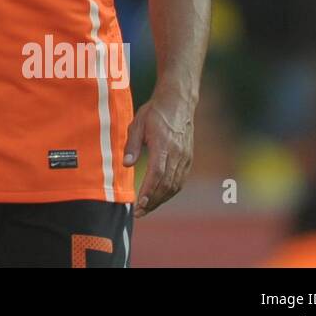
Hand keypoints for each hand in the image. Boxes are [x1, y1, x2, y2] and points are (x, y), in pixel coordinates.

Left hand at [123, 89, 194, 216]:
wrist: (178, 102)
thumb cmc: (155, 112)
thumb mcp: (137, 123)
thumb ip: (132, 144)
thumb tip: (126, 164)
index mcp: (164, 145)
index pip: (158, 174)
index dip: (149, 191)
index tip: (140, 204)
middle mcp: (177, 154)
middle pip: (167, 184)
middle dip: (153, 201)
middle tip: (140, 213)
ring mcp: (185, 157)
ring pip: (175, 185)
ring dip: (162, 199)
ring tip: (147, 208)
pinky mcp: (188, 158)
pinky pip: (180, 180)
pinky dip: (170, 191)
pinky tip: (160, 196)